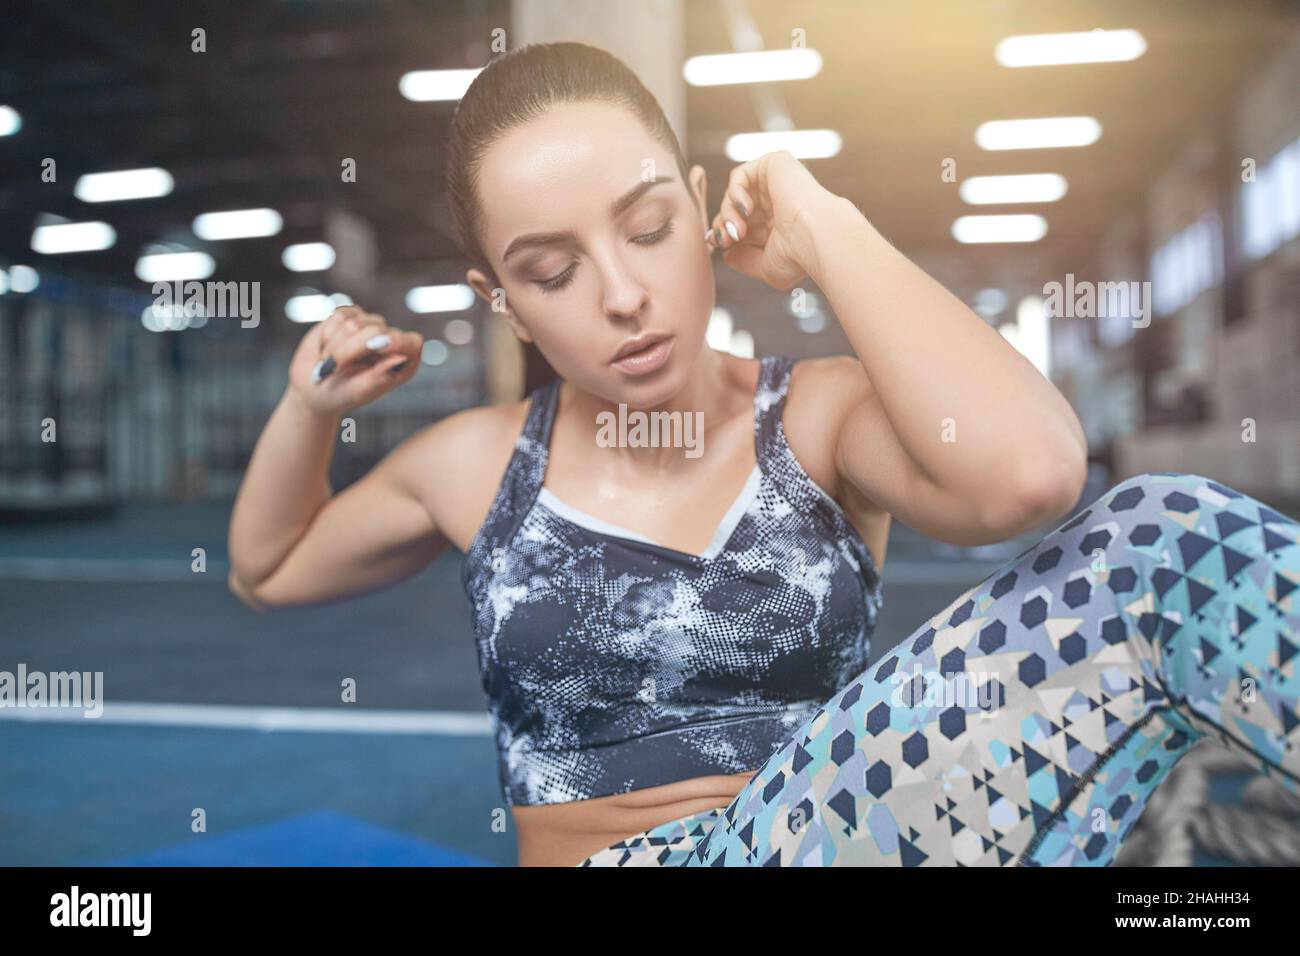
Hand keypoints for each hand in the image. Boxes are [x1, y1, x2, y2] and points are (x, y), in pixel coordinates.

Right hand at [288, 305, 422, 416]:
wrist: (315, 389)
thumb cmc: (342, 395)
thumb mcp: (360, 391)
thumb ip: (380, 376)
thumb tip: (400, 357)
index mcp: (403, 362)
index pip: (411, 342)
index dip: (394, 341)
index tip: (374, 347)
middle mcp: (391, 341)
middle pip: (375, 330)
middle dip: (349, 349)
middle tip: (335, 366)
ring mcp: (371, 326)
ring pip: (353, 323)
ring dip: (335, 346)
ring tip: (330, 363)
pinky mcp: (352, 316)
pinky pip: (338, 315)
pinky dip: (327, 334)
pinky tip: (327, 348)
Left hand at [706, 150, 839, 290]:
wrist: (816, 236)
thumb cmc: (798, 256)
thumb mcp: (766, 268)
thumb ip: (744, 261)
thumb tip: (726, 254)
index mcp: (776, 224)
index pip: (740, 223)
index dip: (724, 232)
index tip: (720, 245)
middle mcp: (776, 202)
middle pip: (734, 207)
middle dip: (724, 223)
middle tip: (724, 238)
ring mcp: (775, 182)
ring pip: (735, 192)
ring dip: (729, 212)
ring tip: (738, 230)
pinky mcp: (774, 164)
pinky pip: (739, 175)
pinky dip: (735, 193)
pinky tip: (747, 211)